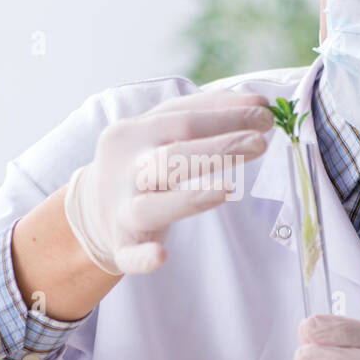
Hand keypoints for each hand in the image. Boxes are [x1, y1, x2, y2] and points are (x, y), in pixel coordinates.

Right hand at [64, 91, 272, 275]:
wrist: (94, 208)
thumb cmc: (142, 162)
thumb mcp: (160, 130)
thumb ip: (203, 112)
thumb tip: (258, 102)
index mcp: (133, 132)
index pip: (183, 118)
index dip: (225, 115)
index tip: (265, 114)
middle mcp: (124, 167)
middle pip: (171, 157)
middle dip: (219, 148)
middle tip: (260, 142)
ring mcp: (121, 208)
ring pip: (152, 206)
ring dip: (191, 198)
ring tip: (231, 189)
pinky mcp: (121, 245)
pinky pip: (130, 255)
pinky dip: (143, 257)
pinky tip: (161, 256)